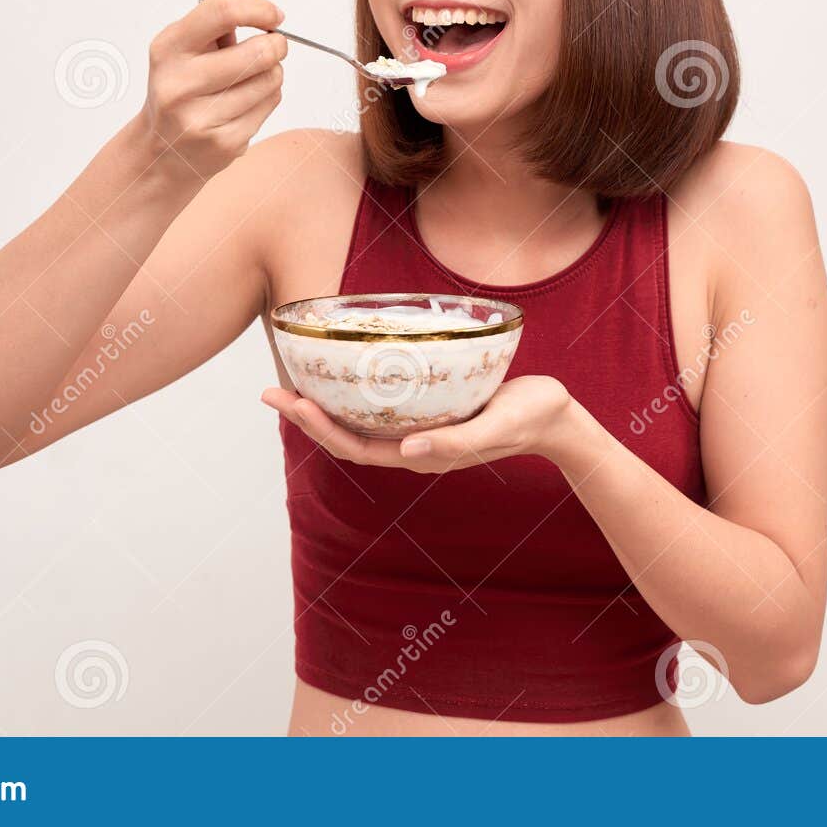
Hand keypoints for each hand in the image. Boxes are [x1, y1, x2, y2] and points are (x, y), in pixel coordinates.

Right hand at [139, 0, 287, 180]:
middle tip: (273, 44)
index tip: (273, 14)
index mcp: (168, 48)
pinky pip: (271, 104)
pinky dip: (269, 96)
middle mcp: (179, 83)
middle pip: (259, 51)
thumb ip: (215, 9)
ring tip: (252, 76)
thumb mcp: (185, 43)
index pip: (223, 11)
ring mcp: (201, 116)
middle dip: (277, 43)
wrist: (162, 150)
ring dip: (273, 71)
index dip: (260, 8)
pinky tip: (247, 100)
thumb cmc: (179, 87)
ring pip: (271, 79)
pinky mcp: (224, 143)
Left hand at [261, 375, 582, 473]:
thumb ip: (456, 443)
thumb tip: (406, 450)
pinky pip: (380, 407)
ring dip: (323, 404)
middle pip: (346, 436)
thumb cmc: (530, 417)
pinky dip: (353, 392)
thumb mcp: (497, 426)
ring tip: (293, 379)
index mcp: (422, 456)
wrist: (556, 417)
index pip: (355, 447)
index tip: (289, 401)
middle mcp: (412, 446)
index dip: (317, 428)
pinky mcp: (430, 411)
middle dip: (306, 415)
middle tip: (271, 387)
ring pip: (358, 422)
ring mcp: (419, 430)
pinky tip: (343, 370)